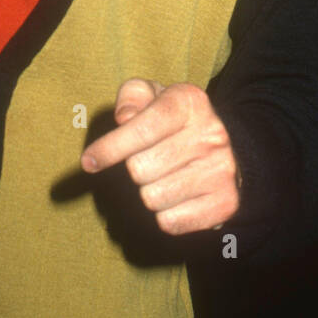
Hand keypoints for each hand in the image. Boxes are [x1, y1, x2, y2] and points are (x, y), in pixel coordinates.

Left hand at [80, 79, 240, 233]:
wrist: (229, 150)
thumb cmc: (174, 121)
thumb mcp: (153, 95)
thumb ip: (131, 96)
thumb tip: (124, 118)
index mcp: (190, 102)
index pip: (142, 128)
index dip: (110, 148)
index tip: (88, 162)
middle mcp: (211, 134)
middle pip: (139, 169)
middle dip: (135, 167)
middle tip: (151, 158)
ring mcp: (222, 170)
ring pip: (152, 198)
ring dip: (149, 191)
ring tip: (167, 176)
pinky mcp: (226, 203)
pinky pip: (170, 222)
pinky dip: (166, 214)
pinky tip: (179, 197)